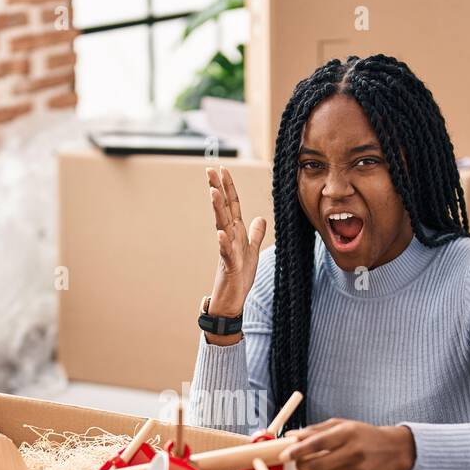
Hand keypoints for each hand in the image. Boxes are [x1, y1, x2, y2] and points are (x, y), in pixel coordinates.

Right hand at [206, 165, 267, 320]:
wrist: (232, 300)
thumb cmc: (240, 276)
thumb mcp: (252, 250)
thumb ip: (255, 233)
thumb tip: (260, 218)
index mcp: (236, 232)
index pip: (232, 204)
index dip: (229, 187)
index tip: (223, 169)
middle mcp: (229, 237)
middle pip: (224, 209)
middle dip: (217, 189)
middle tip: (210, 170)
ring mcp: (227, 250)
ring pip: (222, 225)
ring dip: (218, 209)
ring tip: (213, 192)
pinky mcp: (228, 265)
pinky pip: (226, 252)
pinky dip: (223, 243)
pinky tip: (220, 233)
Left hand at [279, 419, 415, 469]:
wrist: (395, 450)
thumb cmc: (363, 435)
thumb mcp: (342, 425)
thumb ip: (315, 430)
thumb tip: (290, 436)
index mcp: (348, 433)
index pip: (318, 443)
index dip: (298, 450)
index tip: (283, 455)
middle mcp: (354, 452)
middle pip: (316, 464)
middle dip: (302, 464)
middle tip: (299, 461)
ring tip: (328, 462)